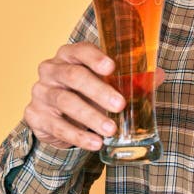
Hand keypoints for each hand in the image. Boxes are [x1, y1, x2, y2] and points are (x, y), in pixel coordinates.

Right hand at [23, 42, 164, 150]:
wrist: (54, 115)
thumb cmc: (85, 92)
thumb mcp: (105, 83)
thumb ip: (131, 78)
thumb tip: (159, 75)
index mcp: (69, 55)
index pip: (80, 50)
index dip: (95, 58)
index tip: (112, 67)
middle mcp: (51, 70)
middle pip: (73, 77)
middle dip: (99, 91)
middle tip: (120, 105)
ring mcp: (41, 92)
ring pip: (66, 102)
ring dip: (91, 117)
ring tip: (111, 129)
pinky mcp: (35, 116)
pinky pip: (57, 126)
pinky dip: (78, 136)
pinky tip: (95, 143)